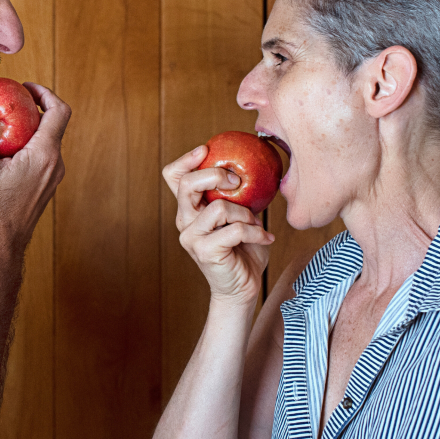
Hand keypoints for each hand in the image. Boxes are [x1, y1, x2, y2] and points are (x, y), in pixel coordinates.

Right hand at [0, 82, 69, 257]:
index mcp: (44, 155)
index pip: (58, 111)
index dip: (44, 92)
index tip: (24, 88)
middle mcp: (54, 166)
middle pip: (50, 125)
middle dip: (27, 110)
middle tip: (1, 105)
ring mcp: (50, 180)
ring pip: (43, 143)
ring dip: (22, 131)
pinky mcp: (42, 190)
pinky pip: (38, 159)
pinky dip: (21, 148)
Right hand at [163, 146, 273, 303]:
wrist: (243, 288)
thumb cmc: (243, 251)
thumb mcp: (242, 216)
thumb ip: (240, 196)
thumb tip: (257, 168)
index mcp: (189, 209)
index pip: (173, 176)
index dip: (186, 159)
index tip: (206, 150)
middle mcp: (184, 221)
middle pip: (187, 184)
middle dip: (215, 175)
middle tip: (237, 181)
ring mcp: (191, 237)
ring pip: (218, 207)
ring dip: (246, 213)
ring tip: (256, 224)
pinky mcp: (204, 251)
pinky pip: (235, 230)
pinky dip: (256, 233)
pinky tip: (266, 238)